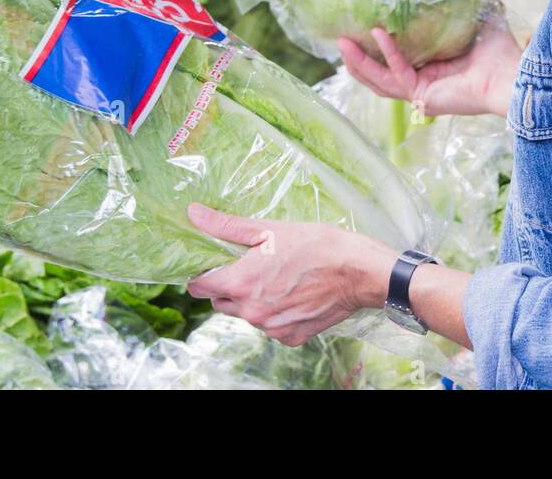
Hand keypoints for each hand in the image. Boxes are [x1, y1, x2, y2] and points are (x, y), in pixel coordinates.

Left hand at [186, 205, 394, 346]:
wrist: (357, 271)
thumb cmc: (316, 245)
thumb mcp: (269, 229)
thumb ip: (226, 226)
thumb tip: (193, 213)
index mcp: (241, 284)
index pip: (199, 287)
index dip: (203, 273)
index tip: (216, 263)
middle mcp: (251, 312)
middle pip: (221, 302)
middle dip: (229, 286)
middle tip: (253, 266)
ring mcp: (270, 328)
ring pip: (246, 314)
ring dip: (253, 300)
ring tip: (279, 277)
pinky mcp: (290, 337)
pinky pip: (271, 326)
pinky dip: (276, 312)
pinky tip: (294, 293)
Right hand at [338, 21, 521, 117]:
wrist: (511, 74)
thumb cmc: (500, 51)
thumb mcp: (478, 20)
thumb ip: (469, 4)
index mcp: (433, 69)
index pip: (396, 63)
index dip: (375, 51)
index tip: (359, 30)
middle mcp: (423, 83)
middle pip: (379, 77)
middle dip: (356, 61)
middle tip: (339, 39)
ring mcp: (421, 92)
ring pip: (379, 81)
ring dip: (358, 64)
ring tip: (341, 43)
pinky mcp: (422, 95)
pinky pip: (397, 74)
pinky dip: (386, 54)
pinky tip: (377, 34)